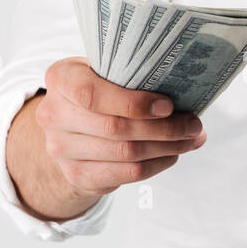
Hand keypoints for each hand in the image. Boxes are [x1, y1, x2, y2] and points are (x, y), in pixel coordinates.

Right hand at [35, 56, 206, 197]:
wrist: (69, 127)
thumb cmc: (100, 90)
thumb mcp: (104, 72)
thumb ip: (133, 76)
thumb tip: (187, 93)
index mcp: (60, 78)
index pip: (92, 94)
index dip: (133, 103)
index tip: (168, 106)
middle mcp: (53, 114)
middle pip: (115, 128)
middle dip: (164, 128)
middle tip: (194, 125)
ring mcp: (60, 149)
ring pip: (125, 153)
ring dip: (167, 148)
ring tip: (192, 139)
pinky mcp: (76, 175)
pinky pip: (125, 174)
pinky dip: (156, 165)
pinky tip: (172, 155)